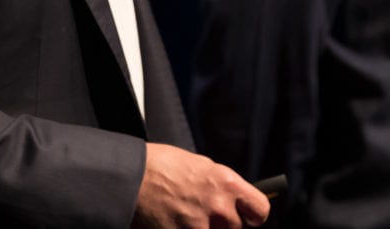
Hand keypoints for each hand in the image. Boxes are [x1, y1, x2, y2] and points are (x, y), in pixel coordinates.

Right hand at [131, 143, 270, 227]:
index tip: (246, 216)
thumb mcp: (200, 166)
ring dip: (205, 228)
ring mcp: (199, 227)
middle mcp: (218, 207)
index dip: (252, 215)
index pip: (260, 211)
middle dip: (223, 224)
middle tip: (206, 215)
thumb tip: (233, 198)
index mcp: (226, 183)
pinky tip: (174, 223)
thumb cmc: (160, 166)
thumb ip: (221, 185)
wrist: (129, 178)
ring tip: (187, 217)